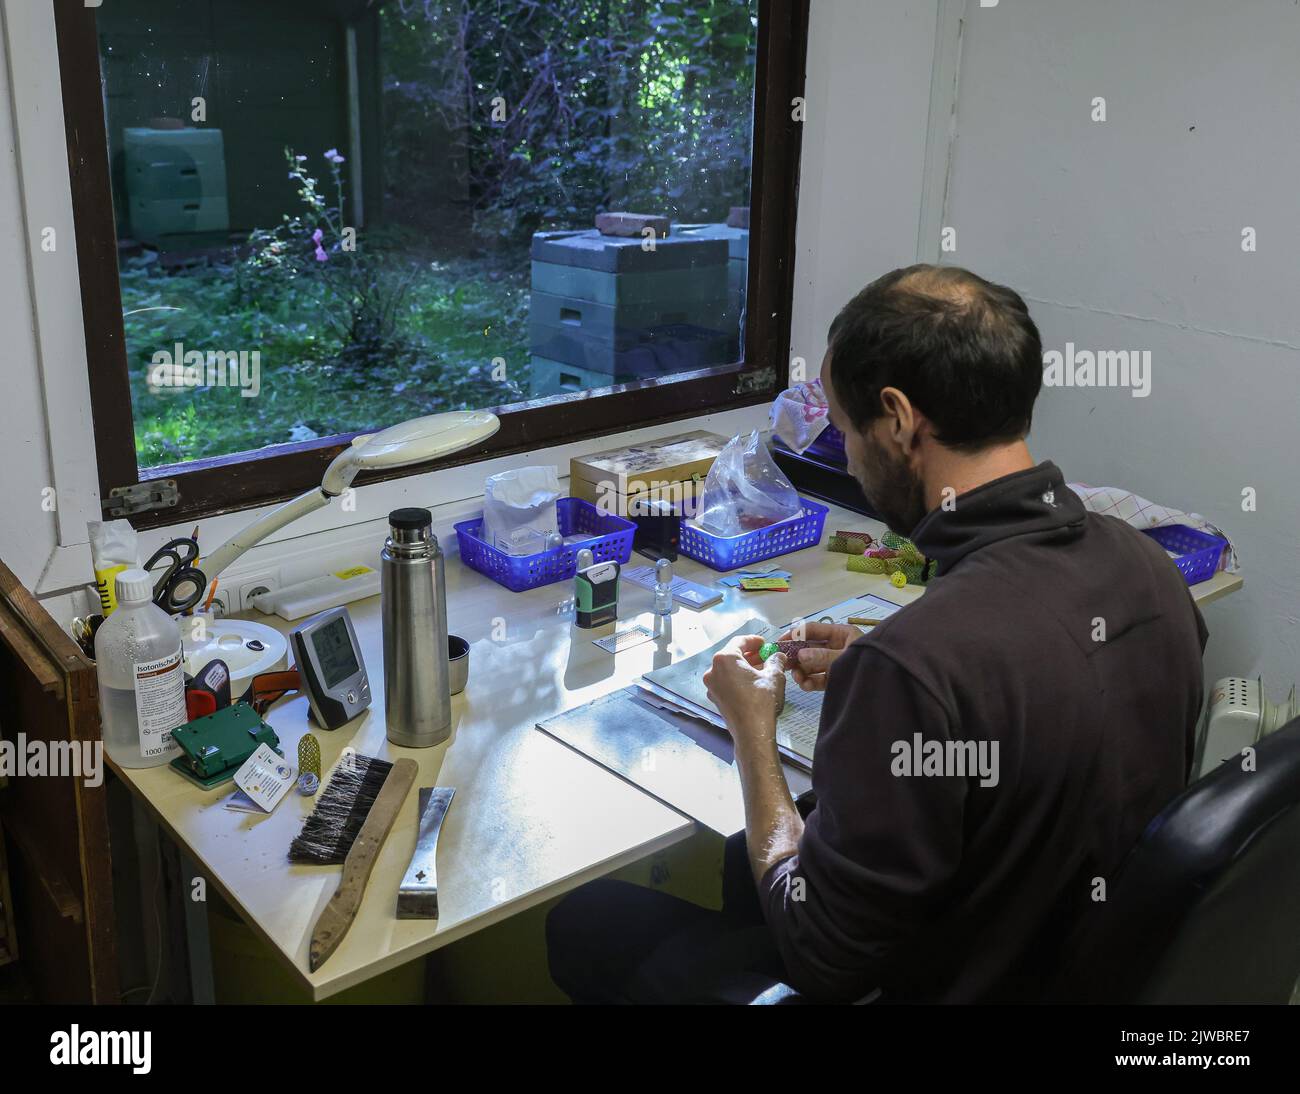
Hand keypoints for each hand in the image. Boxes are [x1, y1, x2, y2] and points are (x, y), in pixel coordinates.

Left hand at [703, 635, 785, 749]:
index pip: (739, 641)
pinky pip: (726, 681)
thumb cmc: (762, 702)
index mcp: (725, 659)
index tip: (764, 644)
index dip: (754, 640)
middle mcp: (713, 670)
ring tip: (762, 669)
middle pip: (732, 655)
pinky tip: (753, 683)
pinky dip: (738, 678)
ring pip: (729, 669)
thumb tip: (778, 656)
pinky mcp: (715, 697)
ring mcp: (712, 685)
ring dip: (744, 667)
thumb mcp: (774, 676)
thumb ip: (776, 660)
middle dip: (750, 654)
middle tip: (765, 656)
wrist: (752, 732)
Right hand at [776, 621, 861, 691]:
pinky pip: (819, 678)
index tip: (779, 643)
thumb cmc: (869, 663)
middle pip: (809, 647)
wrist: (889, 685)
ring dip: (802, 671)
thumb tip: (800, 654)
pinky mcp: (836, 678)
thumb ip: (822, 656)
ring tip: (798, 678)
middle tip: (783, 664)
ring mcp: (835, 662)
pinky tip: (806, 685)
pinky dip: (811, 681)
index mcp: (840, 633)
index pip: (812, 629)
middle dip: (796, 656)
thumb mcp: (845, 658)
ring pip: (812, 664)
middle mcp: (836, 646)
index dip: (795, 634)